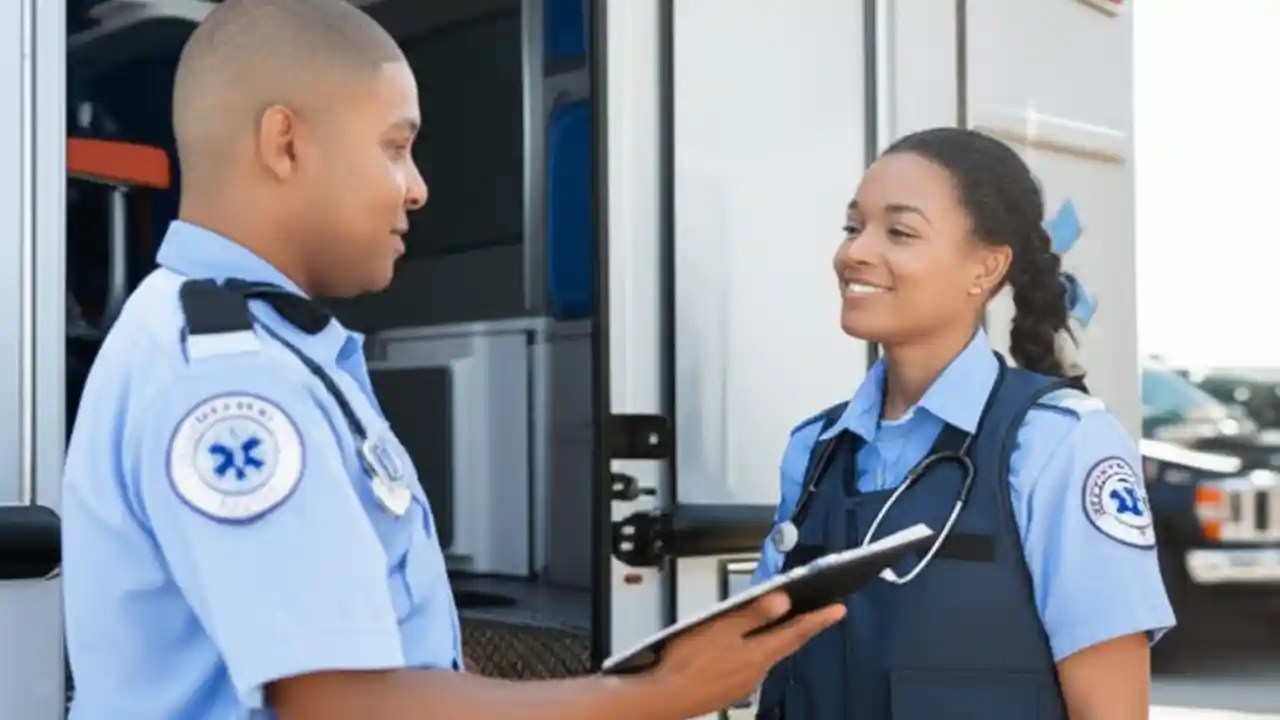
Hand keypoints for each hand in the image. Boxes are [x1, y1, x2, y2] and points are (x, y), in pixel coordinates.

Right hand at [645, 592, 844, 717]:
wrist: (662, 698)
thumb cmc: (688, 662)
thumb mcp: (721, 628)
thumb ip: (753, 614)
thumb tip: (783, 601)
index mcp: (759, 654)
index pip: (796, 632)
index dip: (818, 619)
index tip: (839, 610)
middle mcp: (756, 672)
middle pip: (784, 645)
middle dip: (800, 628)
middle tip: (817, 614)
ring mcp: (741, 684)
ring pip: (765, 657)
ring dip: (776, 640)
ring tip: (782, 624)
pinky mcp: (725, 690)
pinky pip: (748, 666)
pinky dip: (754, 652)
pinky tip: (742, 647)